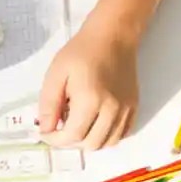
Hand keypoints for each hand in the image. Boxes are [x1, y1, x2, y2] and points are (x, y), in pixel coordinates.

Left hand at [38, 20, 139, 150]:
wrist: (112, 37)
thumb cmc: (81, 52)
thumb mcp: (55, 75)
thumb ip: (48, 105)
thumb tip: (46, 130)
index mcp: (90, 100)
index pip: (73, 136)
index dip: (56, 140)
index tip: (47, 133)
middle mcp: (112, 109)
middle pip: (91, 144)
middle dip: (71, 142)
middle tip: (60, 128)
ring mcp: (126, 109)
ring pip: (108, 143)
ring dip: (89, 141)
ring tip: (77, 125)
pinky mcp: (134, 106)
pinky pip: (121, 134)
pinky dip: (106, 136)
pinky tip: (95, 124)